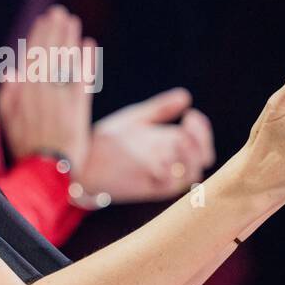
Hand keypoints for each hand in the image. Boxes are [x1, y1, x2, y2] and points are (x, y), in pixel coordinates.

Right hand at [0, 5, 93, 169]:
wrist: (47, 169)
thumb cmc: (25, 144)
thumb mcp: (7, 119)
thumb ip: (8, 93)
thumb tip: (12, 70)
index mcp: (23, 90)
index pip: (32, 54)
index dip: (39, 34)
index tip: (44, 19)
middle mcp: (43, 88)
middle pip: (51, 51)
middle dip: (55, 30)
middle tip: (60, 13)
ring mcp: (62, 94)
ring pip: (66, 59)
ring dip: (70, 38)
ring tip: (73, 22)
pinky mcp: (79, 104)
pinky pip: (83, 75)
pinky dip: (86, 59)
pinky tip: (89, 45)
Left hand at [74, 88, 214, 202]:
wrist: (82, 161)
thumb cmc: (107, 141)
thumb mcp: (136, 120)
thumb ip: (160, 109)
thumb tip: (186, 96)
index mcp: (169, 145)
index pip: (199, 143)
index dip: (202, 130)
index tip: (191, 115)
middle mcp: (169, 161)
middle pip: (201, 158)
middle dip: (201, 141)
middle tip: (188, 125)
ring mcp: (160, 176)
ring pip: (192, 173)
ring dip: (191, 155)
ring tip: (180, 137)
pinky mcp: (149, 188)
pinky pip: (171, 185)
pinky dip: (173, 170)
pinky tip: (164, 154)